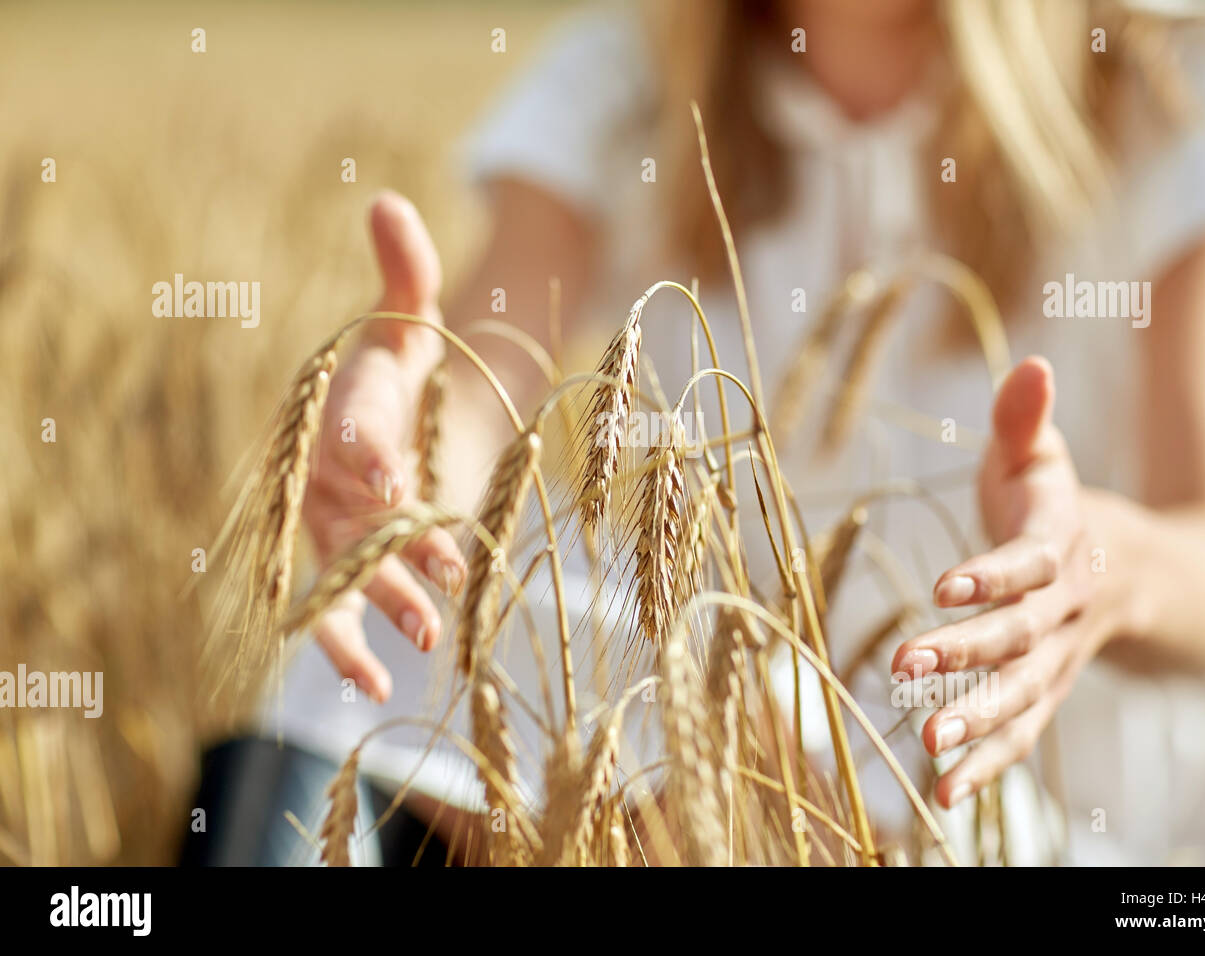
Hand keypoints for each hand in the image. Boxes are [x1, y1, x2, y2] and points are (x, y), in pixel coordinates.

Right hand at [300, 192, 465, 701]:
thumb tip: (386, 199)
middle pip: (353, 513)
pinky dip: (351, 648)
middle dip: (391, 544)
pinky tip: (382, 686)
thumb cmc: (399, 367)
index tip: (389, 471)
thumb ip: (403, 269)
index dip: (366, 446)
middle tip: (438, 575)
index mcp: (345, 406)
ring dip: (385, 603)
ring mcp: (333, 525)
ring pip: (348, 569)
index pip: (349, 426)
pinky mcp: (346, 561)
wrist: (387, 420)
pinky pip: (336, 610)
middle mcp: (328, 473)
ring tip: (428, 639)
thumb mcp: (408, 318)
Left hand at [891, 357, 1112, 807]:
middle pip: (1020, 635)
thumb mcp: (1045, 457)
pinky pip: (1024, 733)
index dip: (992, 574)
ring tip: (928, 749)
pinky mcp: (1047, 690)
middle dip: (967, 652)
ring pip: (1027, 695)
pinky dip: (988, 764)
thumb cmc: (1062, 504)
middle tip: (907, 667)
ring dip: (979, 723)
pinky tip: (943, 795)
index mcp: (1061, 543)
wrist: (1140, 572)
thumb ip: (1025, 418)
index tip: (944, 586)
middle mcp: (1065, 608)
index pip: (1028, 562)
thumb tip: (1029, 362)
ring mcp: (1061, 656)